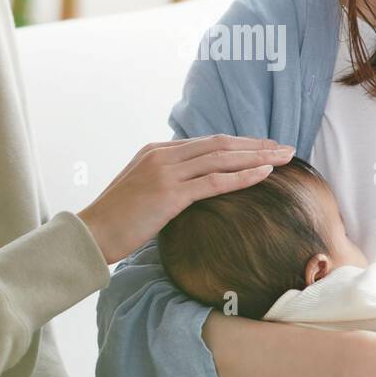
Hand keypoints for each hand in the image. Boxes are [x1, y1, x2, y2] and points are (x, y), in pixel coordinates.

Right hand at [78, 134, 293, 264]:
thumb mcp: (141, 191)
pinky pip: (214, 181)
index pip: (206, 142)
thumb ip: (166, 183)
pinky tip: (264, 174)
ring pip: (222, 158)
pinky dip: (242, 176)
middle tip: (284, 147)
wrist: (91, 234)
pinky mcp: (170, 193)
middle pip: (220, 143)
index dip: (239, 144)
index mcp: (156, 150)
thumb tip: (192, 191)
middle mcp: (163, 154)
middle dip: (256, 145)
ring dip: (258, 157)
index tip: (263, 147)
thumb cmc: (116, 221)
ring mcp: (166, 171)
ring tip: (284, 158)